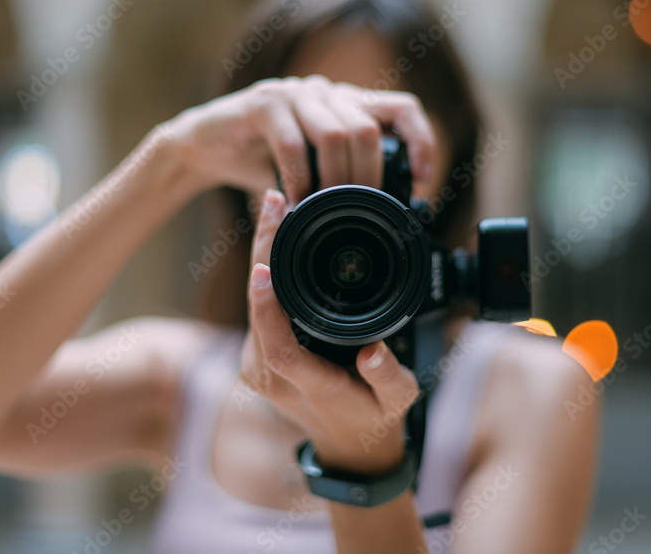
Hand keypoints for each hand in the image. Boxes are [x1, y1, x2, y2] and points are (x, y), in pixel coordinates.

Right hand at [164, 75, 435, 202]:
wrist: (204, 147)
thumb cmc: (263, 161)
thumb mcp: (313, 170)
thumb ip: (343, 176)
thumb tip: (385, 213)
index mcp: (346, 104)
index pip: (402, 108)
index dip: (420, 141)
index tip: (423, 180)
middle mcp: (325, 92)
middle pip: (369, 129)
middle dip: (368, 177)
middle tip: (358, 210)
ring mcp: (294, 93)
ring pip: (336, 134)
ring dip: (335, 180)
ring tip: (326, 209)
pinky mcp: (262, 103)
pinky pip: (293, 143)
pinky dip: (297, 179)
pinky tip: (294, 201)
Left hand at [240, 188, 421, 474]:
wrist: (348, 446)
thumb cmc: (374, 417)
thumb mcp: (398, 402)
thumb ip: (390, 379)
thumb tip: (375, 352)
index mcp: (309, 387)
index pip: (279, 345)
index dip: (267, 308)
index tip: (264, 267)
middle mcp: (273, 378)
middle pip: (257, 312)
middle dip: (262, 254)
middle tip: (274, 204)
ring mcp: (258, 368)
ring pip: (252, 304)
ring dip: (261, 255)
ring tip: (275, 208)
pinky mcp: (255, 356)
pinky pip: (256, 307)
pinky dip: (264, 271)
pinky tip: (275, 236)